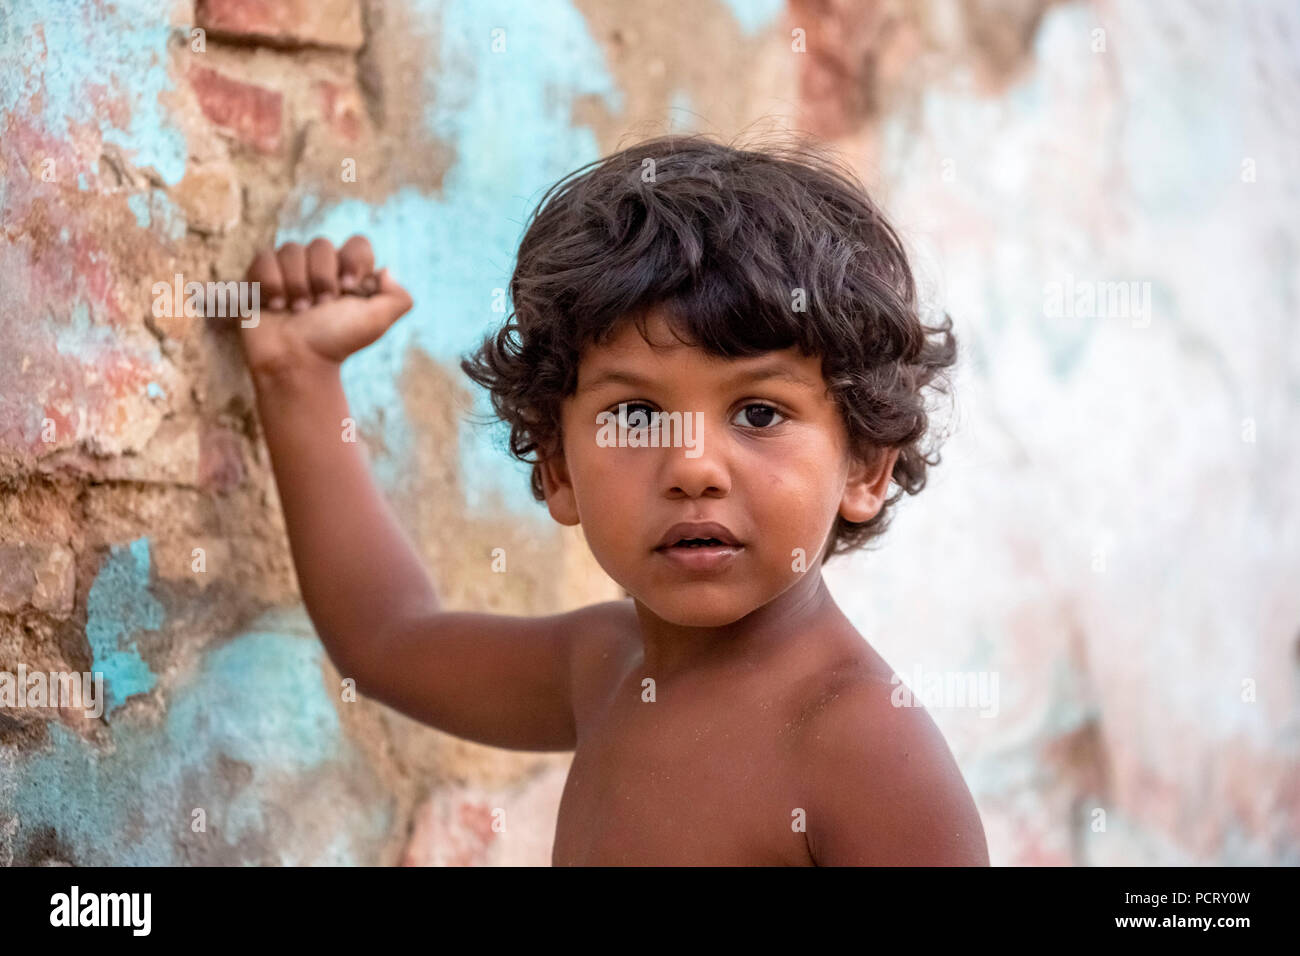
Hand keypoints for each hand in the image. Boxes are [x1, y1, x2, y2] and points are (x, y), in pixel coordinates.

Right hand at [241, 235, 412, 376]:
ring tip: (297, 311)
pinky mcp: (260, 277)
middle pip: (321, 244)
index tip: (349, 288)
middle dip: (321, 277)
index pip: (358, 244)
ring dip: (296, 284)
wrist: (297, 362)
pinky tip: (275, 305)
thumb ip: (398, 298)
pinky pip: (264, 258)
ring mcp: (289, 271)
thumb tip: (385, 270)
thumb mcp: (376, 322)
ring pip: (291, 250)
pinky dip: (271, 282)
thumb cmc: (335, 342)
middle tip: (320, 305)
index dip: (353, 261)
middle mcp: (319, 268)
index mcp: (349, 275)